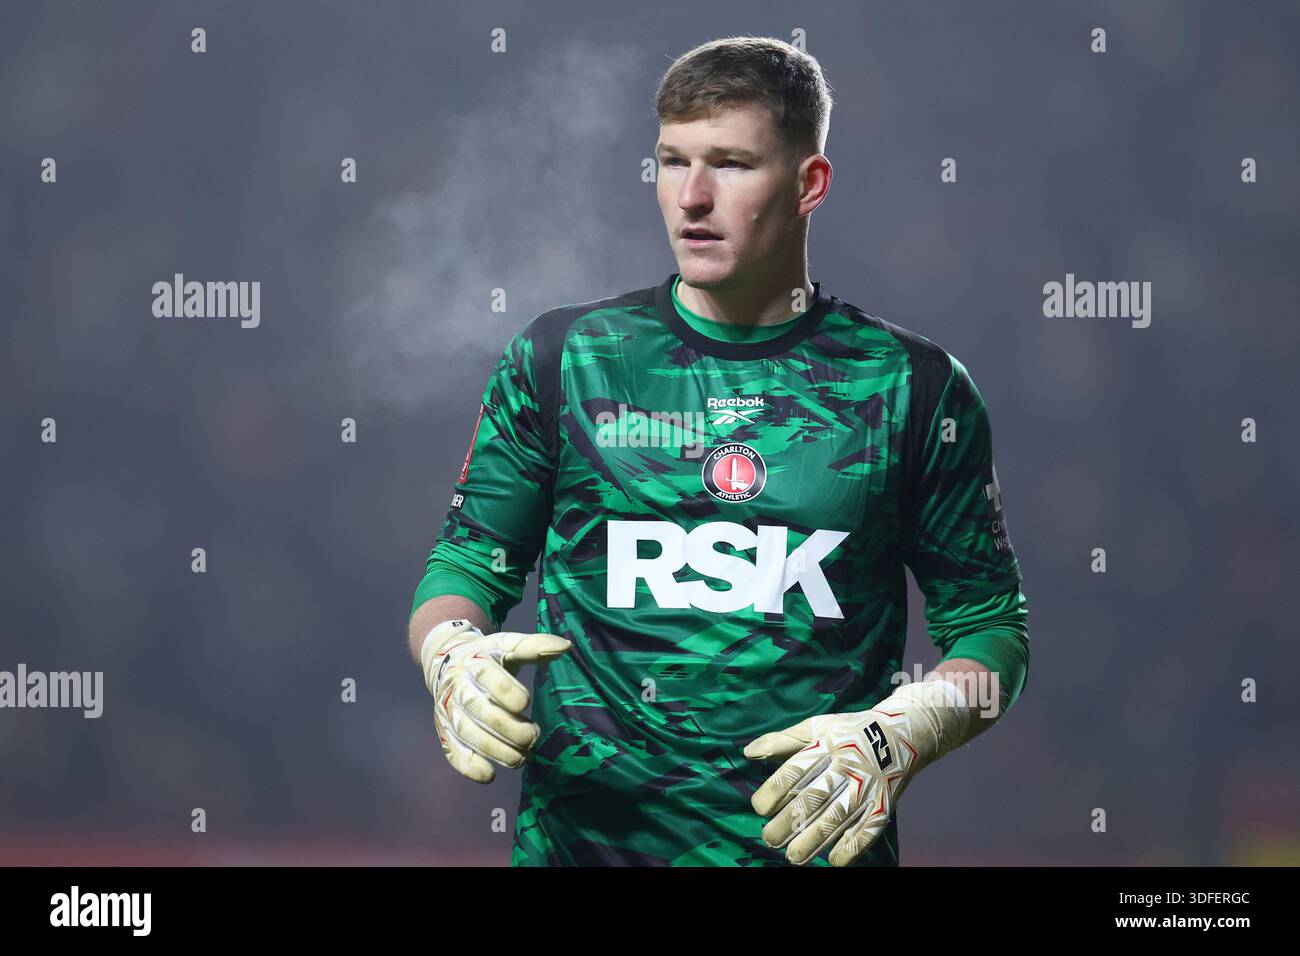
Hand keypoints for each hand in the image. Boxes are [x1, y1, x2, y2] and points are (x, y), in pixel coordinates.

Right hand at [420, 619, 571, 782]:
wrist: (448, 662)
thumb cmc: (488, 657)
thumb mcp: (508, 645)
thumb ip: (534, 647)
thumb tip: (565, 647)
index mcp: (475, 662)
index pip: (487, 676)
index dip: (506, 691)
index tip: (526, 703)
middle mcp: (457, 686)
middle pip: (477, 708)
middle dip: (506, 727)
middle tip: (532, 737)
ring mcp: (448, 710)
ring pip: (466, 732)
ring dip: (494, 749)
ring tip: (521, 758)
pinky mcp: (444, 731)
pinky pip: (452, 750)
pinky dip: (468, 766)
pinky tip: (489, 775)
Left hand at [742, 679, 969, 865]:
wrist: (902, 734)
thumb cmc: (848, 732)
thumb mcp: (817, 726)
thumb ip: (783, 740)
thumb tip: (748, 753)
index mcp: (826, 744)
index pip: (797, 769)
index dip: (775, 789)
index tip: (758, 807)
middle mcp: (847, 765)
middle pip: (815, 796)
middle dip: (790, 821)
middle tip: (769, 839)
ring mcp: (867, 786)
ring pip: (838, 816)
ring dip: (815, 839)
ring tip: (793, 857)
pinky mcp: (884, 804)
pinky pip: (868, 829)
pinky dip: (852, 846)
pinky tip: (834, 859)